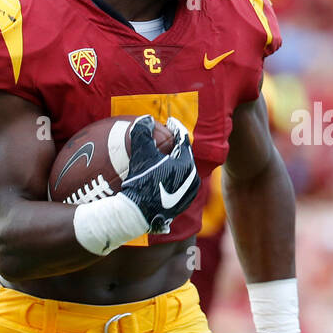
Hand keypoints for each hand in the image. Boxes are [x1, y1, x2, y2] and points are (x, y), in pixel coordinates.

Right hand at [119, 115, 198, 233]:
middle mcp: (193, 179)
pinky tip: (162, 173)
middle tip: (167, 137)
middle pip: (184, 156)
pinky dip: (172, 176)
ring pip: (183, 170)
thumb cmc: (141, 182)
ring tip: (164, 155)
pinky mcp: (183, 204)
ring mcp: (189, 193)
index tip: (168, 122)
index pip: (183, 140)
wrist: (139, 214)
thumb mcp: (140, 154)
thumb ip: (143, 132)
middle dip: (176, 145)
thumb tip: (146, 119)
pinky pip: (179, 184)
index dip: (175, 128)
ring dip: (175, 161)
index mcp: (188, 165)